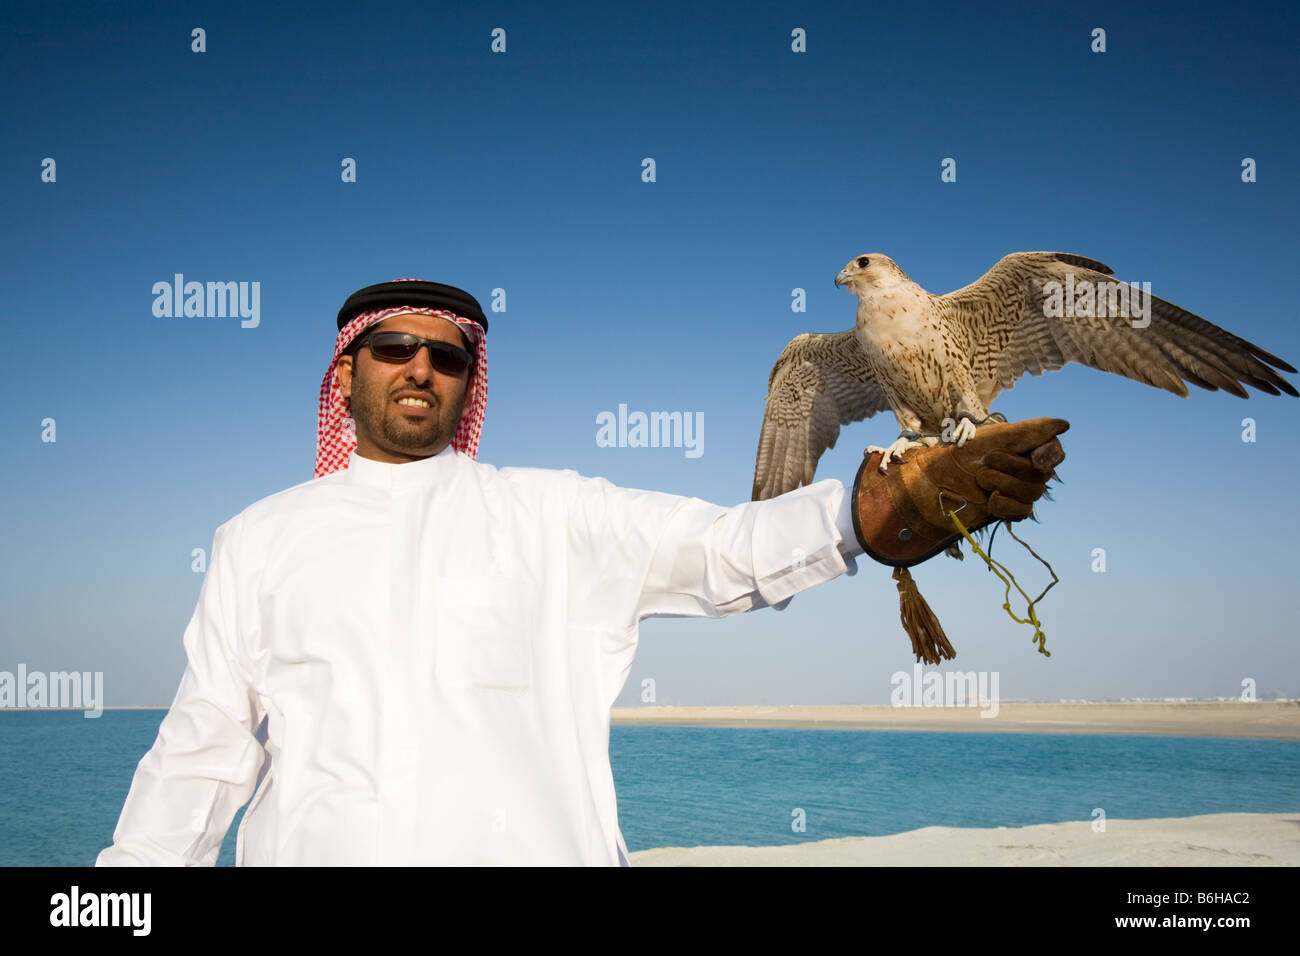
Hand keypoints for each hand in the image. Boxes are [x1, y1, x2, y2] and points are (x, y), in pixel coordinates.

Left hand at [852, 417, 1068, 566]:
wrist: (926, 482)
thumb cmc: (955, 453)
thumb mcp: (994, 437)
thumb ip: (1030, 431)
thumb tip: (1065, 424)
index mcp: (1022, 446)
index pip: (1053, 451)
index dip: (1050, 455)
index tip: (1036, 459)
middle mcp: (1022, 468)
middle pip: (1042, 475)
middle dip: (1012, 469)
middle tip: (983, 465)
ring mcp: (1014, 490)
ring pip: (1032, 494)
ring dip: (1004, 486)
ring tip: (980, 480)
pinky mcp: (1004, 511)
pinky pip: (1023, 513)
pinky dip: (1007, 507)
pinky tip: (988, 501)